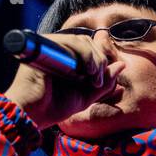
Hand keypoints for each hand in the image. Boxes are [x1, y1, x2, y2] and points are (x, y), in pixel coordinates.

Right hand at [4, 33, 125, 129]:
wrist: (32, 115)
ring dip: (94, 58)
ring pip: (81, 40)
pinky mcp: (43, 46)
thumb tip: (122, 65)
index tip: (102, 80)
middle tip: (98, 81)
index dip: (101, 59)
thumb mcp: (87, 96)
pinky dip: (84, 55)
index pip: (90, 48)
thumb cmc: (54, 107)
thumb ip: (105, 82)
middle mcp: (58, 50)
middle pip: (87, 42)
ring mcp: (49, 47)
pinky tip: (87, 72)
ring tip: (93, 78)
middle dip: (100, 60)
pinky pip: (69, 42)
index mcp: (67, 59)